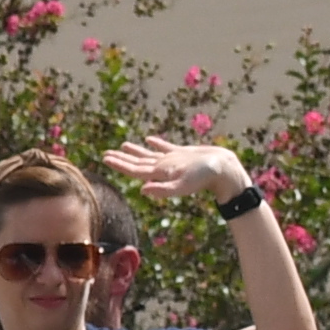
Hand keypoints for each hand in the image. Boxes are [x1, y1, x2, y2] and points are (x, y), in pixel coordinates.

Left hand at [103, 133, 253, 208]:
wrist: (224, 171)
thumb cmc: (204, 178)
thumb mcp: (183, 185)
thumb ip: (163, 190)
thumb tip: (142, 190)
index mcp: (159, 174)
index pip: (134, 169)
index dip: (119, 164)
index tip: (104, 158)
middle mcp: (162, 168)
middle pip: (137, 163)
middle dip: (121, 159)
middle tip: (105, 154)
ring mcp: (172, 161)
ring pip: (149, 155)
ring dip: (135, 151)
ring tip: (122, 146)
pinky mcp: (183, 154)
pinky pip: (165, 147)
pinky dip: (155, 143)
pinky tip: (149, 139)